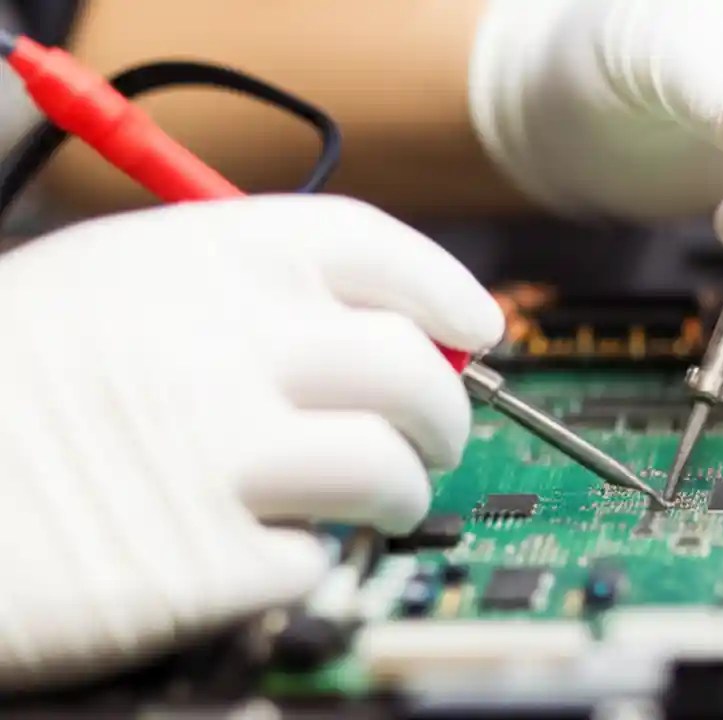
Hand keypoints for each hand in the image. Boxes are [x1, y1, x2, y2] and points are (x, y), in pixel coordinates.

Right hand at [0, 196, 502, 687]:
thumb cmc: (6, 381)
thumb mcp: (108, 284)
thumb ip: (237, 294)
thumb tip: (375, 328)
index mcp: (204, 260)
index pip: (378, 251)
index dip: (447, 290)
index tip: (479, 328)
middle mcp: (226, 346)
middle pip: (411, 370)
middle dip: (449, 410)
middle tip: (439, 435)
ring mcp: (219, 457)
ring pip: (388, 469)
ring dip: (400, 490)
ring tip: (376, 500)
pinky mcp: (205, 565)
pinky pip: (315, 556)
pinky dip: (306, 554)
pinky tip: (259, 547)